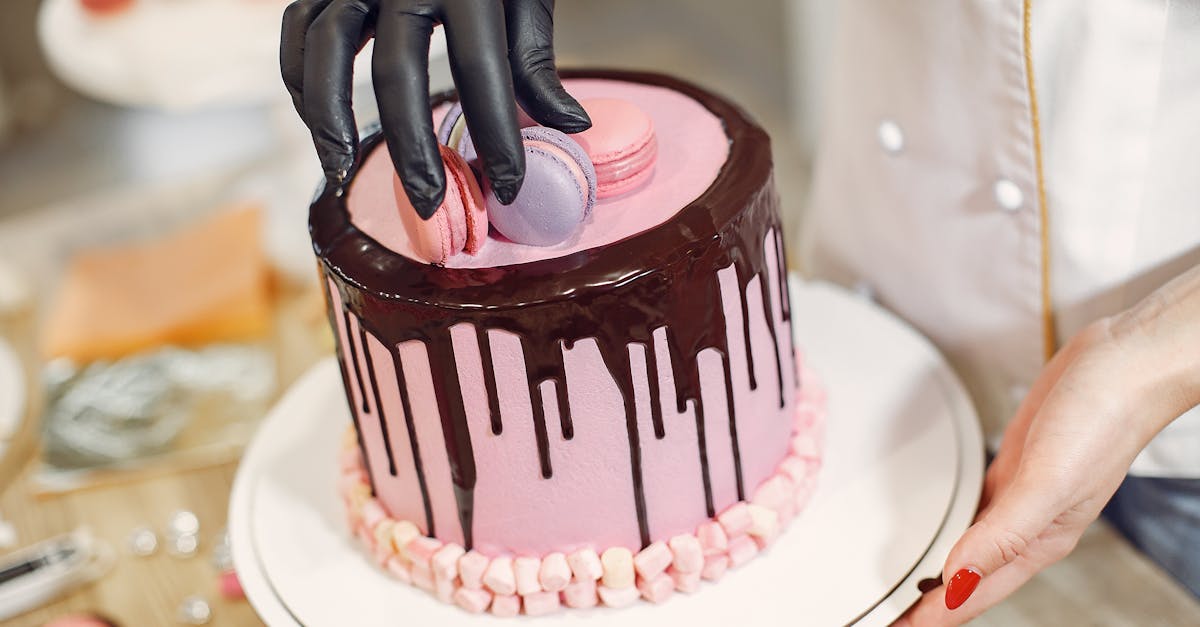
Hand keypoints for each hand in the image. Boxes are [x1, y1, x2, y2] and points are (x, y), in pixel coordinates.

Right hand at [280, 0, 590, 218]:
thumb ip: (535, 57)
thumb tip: (569, 127)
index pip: (483, 70)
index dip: (498, 135)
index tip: (509, 187)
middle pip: (399, 73)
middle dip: (412, 148)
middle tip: (429, 202)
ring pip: (326, 50)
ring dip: (329, 119)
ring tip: (341, 171)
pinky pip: (296, 30)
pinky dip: (300, 80)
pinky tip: (320, 126)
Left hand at [896, 265, 1199, 625]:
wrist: (1124, 362)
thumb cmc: (1101, 419)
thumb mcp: (1047, 482)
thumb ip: (1003, 534)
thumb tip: (959, 578)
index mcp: (1040, 539)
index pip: (978, 592)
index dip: (937, 616)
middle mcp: (1030, 523)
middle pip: (972, 576)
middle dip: (934, 602)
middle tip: (893, 615)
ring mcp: (1022, 492)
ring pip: (973, 543)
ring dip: (943, 567)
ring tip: (911, 585)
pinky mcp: (1015, 462)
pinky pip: (979, 504)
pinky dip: (957, 522)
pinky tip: (944, 524)